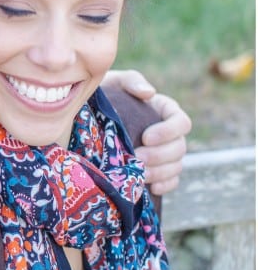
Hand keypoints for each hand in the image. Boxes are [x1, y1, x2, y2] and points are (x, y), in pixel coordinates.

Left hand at [103, 69, 191, 195]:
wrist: (88, 116)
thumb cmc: (106, 94)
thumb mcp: (116, 82)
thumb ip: (132, 82)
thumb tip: (149, 93)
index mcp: (164, 110)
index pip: (181, 122)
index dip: (168, 132)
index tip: (146, 137)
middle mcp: (169, 133)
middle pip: (179, 148)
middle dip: (160, 156)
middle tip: (137, 158)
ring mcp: (164, 153)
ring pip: (176, 166)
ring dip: (160, 172)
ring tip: (139, 174)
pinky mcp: (157, 169)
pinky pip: (171, 181)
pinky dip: (164, 185)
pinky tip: (151, 187)